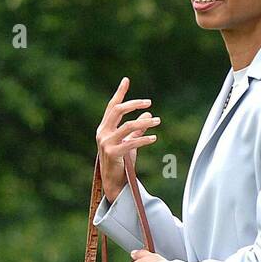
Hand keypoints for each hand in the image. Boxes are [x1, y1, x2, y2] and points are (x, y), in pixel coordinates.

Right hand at [95, 76, 159, 201]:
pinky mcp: (113, 154)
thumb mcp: (130, 141)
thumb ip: (137, 128)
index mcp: (104, 128)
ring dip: (144, 122)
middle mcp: (102, 133)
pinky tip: (154, 137)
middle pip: (117, 111)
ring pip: (126, 126)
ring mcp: (106, 143)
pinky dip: (143, 139)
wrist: (113, 181)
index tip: (126, 80)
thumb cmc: (121, 161)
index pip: (112, 106)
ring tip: (158, 121)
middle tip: (149, 102)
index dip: (119, 93)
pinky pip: (130, 142)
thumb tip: (148, 114)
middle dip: (133, 104)